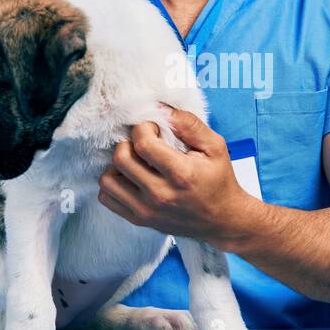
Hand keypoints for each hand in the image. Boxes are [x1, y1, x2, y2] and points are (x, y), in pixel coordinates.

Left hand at [97, 105, 256, 248]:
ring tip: (136, 161)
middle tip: (144, 143)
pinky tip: (131, 177)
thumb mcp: (215, 146)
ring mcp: (147, 211)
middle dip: (129, 142)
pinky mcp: (139, 220)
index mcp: (181, 174)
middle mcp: (160, 195)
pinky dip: (114, 183)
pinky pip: (107, 197)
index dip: (143, 128)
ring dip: (118, 164)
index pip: (143, 143)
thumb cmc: (219, 180)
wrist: (223, 220)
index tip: (154, 129)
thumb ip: (189, 124)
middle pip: (121, 158)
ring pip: (107, 180)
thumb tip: (161, 109)